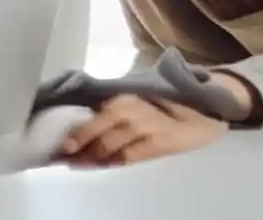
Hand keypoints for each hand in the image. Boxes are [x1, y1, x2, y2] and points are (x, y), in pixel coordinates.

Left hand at [60, 95, 226, 166]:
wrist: (203, 109)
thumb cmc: (163, 107)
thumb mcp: (135, 102)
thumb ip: (112, 111)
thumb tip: (83, 124)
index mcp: (120, 98)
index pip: (89, 118)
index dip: (73, 134)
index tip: (60, 146)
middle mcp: (129, 108)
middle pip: (94, 131)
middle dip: (77, 147)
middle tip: (64, 158)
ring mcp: (145, 125)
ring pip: (109, 145)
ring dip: (92, 157)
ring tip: (79, 164)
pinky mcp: (161, 141)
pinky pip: (131, 155)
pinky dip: (115, 161)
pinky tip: (105, 165)